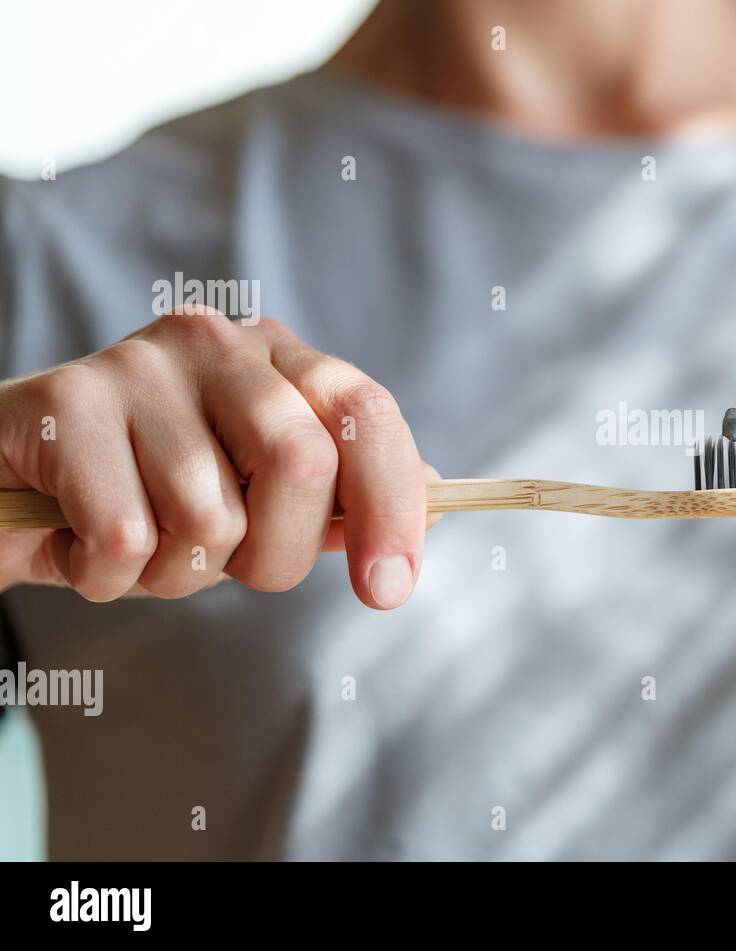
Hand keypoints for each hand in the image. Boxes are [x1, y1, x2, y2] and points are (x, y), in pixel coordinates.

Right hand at [0, 308, 435, 607]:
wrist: (9, 488)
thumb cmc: (148, 498)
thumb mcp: (254, 503)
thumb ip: (337, 502)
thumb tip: (438, 505)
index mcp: (281, 360)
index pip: (368, 414)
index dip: (392, 505)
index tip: (389, 589)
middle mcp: (219, 344)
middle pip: (301, 461)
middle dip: (274, 554)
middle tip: (223, 565)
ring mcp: (139, 364)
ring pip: (210, 516)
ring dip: (177, 573)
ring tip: (137, 545)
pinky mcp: (64, 401)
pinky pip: (127, 539)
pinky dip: (109, 577)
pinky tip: (80, 544)